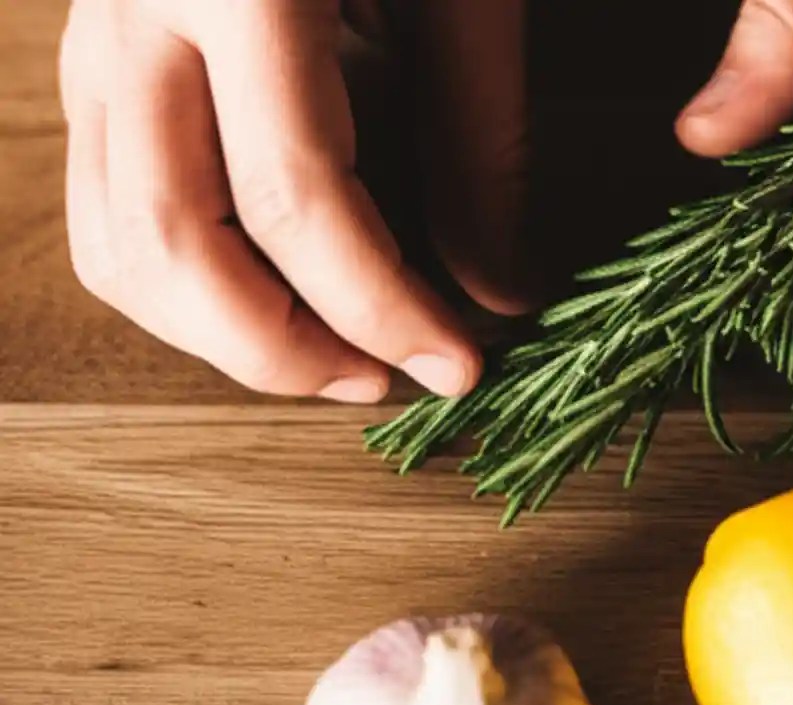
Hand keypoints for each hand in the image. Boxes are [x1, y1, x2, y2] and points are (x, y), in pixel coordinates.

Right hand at [57, 0, 529, 401]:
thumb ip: (482, 141)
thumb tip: (499, 292)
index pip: (301, 201)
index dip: (385, 308)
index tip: (461, 364)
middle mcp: (138, 8)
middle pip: (172, 243)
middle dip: (284, 349)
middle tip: (386, 380)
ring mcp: (95, 32)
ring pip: (114, 241)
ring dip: (220, 333)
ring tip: (331, 355)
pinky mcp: (94, 53)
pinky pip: (106, 204)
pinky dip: (183, 278)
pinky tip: (268, 292)